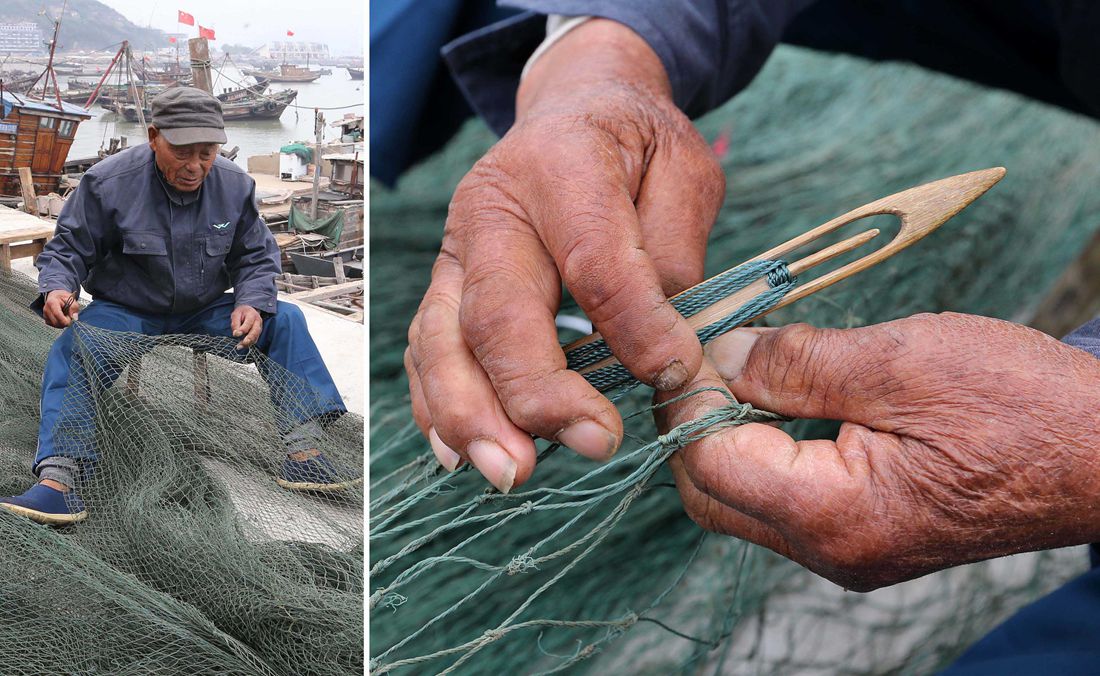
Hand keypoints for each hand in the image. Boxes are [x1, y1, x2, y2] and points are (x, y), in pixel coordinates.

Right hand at [43, 289, 77, 327]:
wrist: (56, 297)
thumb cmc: (64, 298)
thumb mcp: (72, 300)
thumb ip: (74, 308)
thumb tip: (74, 317)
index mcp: (52, 302)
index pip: (57, 314)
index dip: (65, 320)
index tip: (70, 320)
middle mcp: (46, 309)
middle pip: (56, 321)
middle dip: (65, 322)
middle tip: (69, 317)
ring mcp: (45, 314)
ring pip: (55, 325)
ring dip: (62, 323)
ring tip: (65, 316)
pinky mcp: (46, 319)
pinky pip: (54, 325)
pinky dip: (59, 324)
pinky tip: (62, 318)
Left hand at [231, 305, 261, 348]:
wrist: (248, 311)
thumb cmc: (241, 312)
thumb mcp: (236, 314)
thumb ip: (235, 323)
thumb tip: (236, 334)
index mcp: (252, 315)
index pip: (248, 323)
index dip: (242, 329)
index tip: (235, 334)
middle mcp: (258, 322)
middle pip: (255, 331)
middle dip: (249, 338)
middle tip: (243, 343)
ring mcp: (259, 328)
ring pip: (255, 337)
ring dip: (248, 343)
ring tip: (239, 347)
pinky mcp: (258, 333)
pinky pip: (254, 340)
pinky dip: (248, 344)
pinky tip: (242, 346)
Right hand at [405, 19, 725, 492]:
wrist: (574, 111)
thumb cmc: (635, 148)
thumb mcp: (683, 172)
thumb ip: (674, 252)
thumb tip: (661, 349)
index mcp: (559, 164)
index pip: (595, 261)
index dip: (636, 326)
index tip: (676, 374)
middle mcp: (490, 208)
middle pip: (499, 311)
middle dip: (540, 390)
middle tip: (594, 443)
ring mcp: (456, 251)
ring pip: (444, 341)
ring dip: (473, 416)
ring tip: (512, 473)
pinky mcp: (445, 287)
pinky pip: (428, 352)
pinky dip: (438, 408)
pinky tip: (461, 456)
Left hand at [656, 313, 1099, 590]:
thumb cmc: (1022, 404)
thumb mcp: (900, 361)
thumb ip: (795, 362)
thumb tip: (717, 355)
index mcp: (833, 515)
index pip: (709, 461)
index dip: (687, 399)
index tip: (690, 340)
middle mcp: (830, 551)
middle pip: (711, 492)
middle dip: (693, 421)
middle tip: (704, 352)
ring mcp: (845, 551)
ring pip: (740, 499)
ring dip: (725, 433)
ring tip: (738, 366)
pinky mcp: (862, 536)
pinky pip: (782, 499)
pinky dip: (763, 448)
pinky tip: (777, 398)